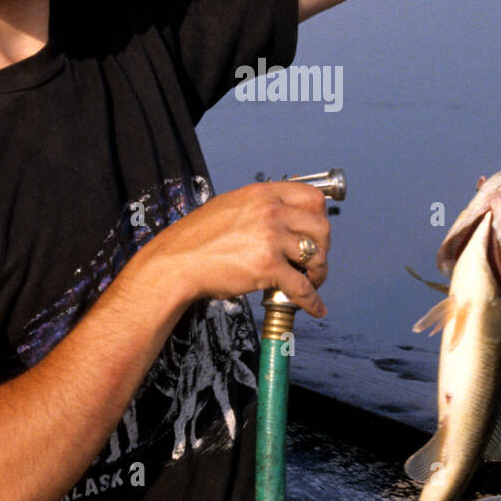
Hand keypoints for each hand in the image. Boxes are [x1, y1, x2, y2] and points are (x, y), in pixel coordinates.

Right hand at [148, 182, 331, 317]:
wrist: (176, 262)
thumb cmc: (197, 238)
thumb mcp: (231, 206)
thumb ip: (260, 208)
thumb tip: (284, 220)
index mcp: (263, 193)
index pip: (312, 196)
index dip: (320, 217)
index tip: (317, 232)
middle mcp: (270, 211)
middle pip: (321, 226)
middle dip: (323, 248)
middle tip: (313, 261)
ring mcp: (270, 238)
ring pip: (316, 255)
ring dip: (318, 273)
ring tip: (310, 281)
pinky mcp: (267, 267)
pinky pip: (302, 286)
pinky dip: (312, 301)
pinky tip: (314, 307)